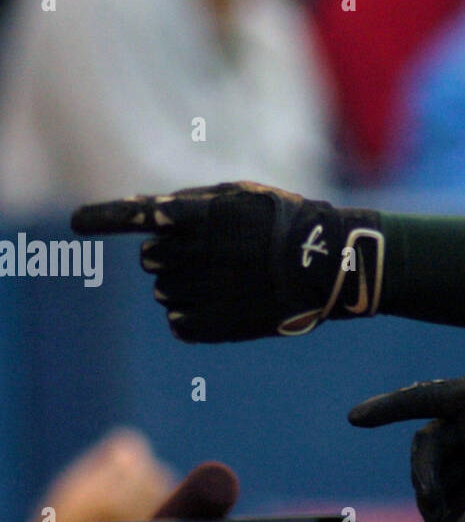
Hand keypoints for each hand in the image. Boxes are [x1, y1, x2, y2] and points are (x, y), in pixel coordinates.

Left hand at [71, 182, 383, 341]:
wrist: (330, 265)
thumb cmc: (285, 223)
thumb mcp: (243, 196)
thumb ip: (191, 203)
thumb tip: (144, 215)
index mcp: (210, 216)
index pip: (146, 215)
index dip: (107, 217)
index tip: (76, 221)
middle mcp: (204, 252)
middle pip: (151, 258)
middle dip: (169, 254)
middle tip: (209, 253)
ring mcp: (209, 290)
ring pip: (163, 292)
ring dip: (183, 284)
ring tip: (226, 278)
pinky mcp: (215, 324)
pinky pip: (179, 323)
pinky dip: (191, 314)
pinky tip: (223, 303)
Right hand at [349, 366, 464, 521]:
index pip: (427, 397)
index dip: (391, 407)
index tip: (356, 418)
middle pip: (428, 445)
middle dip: (421, 472)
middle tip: (430, 500)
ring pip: (437, 476)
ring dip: (430, 497)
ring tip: (436, 520)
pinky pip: (456, 501)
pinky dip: (444, 517)